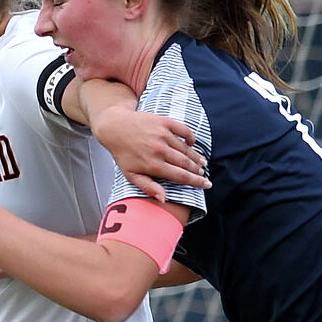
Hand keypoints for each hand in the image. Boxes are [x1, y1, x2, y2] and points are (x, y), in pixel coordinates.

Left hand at [93, 103, 207, 203]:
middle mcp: (160, 150)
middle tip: (204, 173)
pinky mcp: (164, 122)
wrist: (115, 128)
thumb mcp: (131, 175)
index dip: (196, 181)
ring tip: (202, 162)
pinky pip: (184, 130)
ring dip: (196, 156)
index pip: (181, 176)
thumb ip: (148, 187)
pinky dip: (191, 137)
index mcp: (153, 165)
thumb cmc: (123, 153)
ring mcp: (163, 135)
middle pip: (186, 163)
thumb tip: (163, 199)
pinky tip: (192, 143)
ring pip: (186, 149)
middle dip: (198, 170)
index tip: (206, 184)